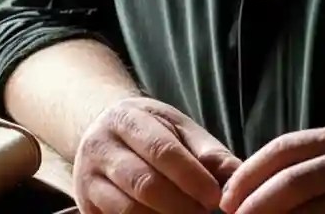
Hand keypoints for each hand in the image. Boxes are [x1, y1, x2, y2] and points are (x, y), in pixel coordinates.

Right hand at [74, 97, 242, 213]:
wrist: (100, 130)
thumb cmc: (150, 130)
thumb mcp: (178, 128)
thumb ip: (209, 153)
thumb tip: (239, 179)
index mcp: (127, 119)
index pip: (162, 150)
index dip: (191, 177)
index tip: (216, 197)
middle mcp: (100, 147)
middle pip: (144, 183)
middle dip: (181, 205)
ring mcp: (87, 178)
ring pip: (128, 209)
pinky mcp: (85, 204)